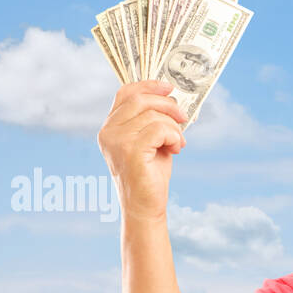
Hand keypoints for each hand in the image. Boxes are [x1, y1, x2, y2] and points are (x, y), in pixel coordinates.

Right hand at [96, 79, 188, 221]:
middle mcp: (108, 132)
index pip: (125, 94)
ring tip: (177, 144)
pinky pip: (159, 129)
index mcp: (110, 128)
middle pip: (141, 100)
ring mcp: (117, 141)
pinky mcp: (130, 151)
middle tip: (183, 120)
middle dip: (168, 106)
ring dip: (174, 128)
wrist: (145, 206)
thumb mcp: (150, 141)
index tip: (169, 88)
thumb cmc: (150, 174)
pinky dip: (174, 137)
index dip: (148, 86)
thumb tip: (170, 98)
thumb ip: (152, 120)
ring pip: (153, 115)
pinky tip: (176, 150)